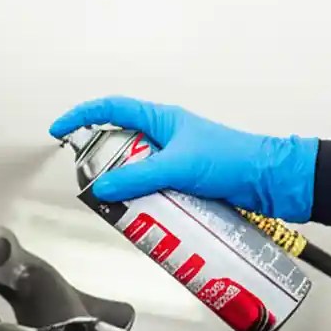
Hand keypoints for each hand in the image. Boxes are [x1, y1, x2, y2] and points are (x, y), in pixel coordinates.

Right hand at [49, 96, 317, 221]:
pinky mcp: (189, 183)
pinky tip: (151, 222)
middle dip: (108, 169)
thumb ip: (140, 176)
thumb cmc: (233, 159)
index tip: (59, 131)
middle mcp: (166, 137)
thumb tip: (104, 186)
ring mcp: (178, 160)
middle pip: (122, 148)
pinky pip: (158, 193)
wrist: (271, 180)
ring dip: (132, 194)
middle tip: (99, 191)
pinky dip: (151, 205)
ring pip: (139, 175)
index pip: (112, 109)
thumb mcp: (179, 165)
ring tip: (128, 212)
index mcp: (161, 119)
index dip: (82, 116)